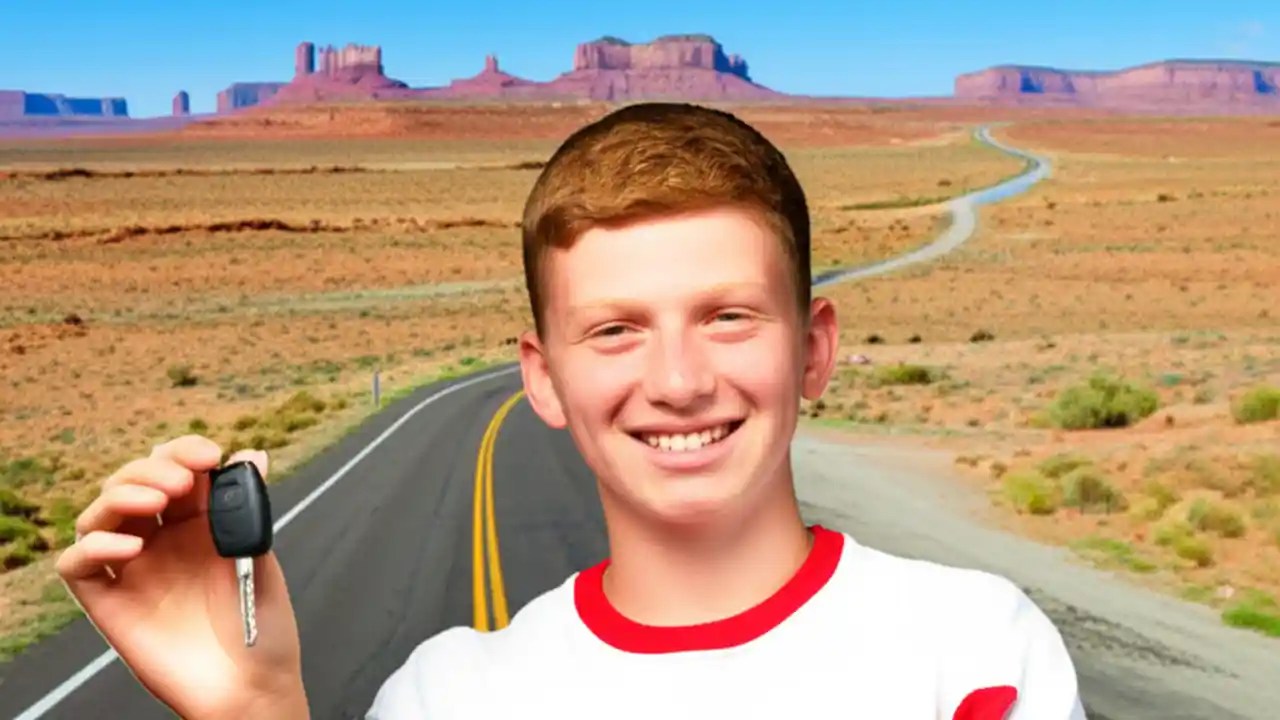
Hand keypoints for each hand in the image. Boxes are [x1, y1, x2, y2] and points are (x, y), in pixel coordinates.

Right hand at [56, 435, 307, 719]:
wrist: (251, 686)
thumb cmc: (261, 626)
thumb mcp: (259, 556)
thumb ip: (247, 508)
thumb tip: (252, 455)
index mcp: (199, 523)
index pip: (177, 469)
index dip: (185, 452)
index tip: (209, 455)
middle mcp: (161, 540)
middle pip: (133, 483)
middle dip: (153, 468)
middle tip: (180, 481)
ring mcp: (132, 569)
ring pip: (100, 514)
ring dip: (122, 494)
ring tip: (156, 500)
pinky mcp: (108, 601)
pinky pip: (78, 564)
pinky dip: (94, 545)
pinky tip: (132, 545)